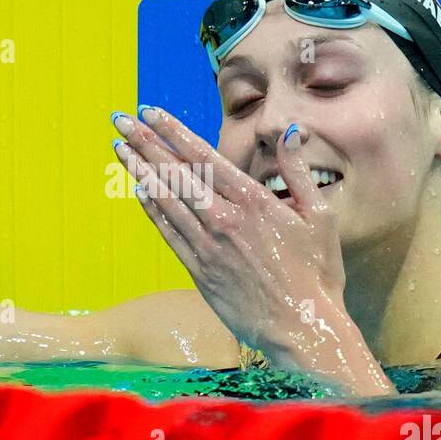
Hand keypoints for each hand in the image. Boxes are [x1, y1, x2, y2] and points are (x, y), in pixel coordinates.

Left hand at [111, 106, 394, 394]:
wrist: (302, 328)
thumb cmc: (317, 272)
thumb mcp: (320, 216)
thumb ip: (299, 171)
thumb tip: (289, 130)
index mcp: (253, 201)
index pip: (203, 156)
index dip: (173, 131)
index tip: (151, 111)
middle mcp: (225, 219)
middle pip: (176, 173)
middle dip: (145, 143)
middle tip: (120, 120)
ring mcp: (208, 246)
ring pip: (166, 200)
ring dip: (140, 171)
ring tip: (120, 149)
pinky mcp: (199, 271)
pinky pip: (168, 233)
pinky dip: (151, 208)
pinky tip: (138, 190)